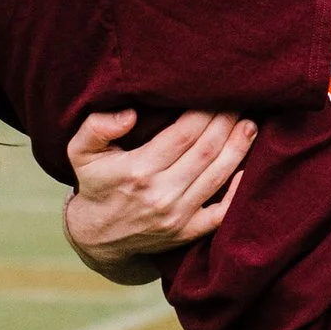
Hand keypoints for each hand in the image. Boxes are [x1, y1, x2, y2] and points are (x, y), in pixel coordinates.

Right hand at [64, 104, 253, 277]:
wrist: (96, 237)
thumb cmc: (94, 184)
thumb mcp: (80, 152)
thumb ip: (97, 127)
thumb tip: (130, 113)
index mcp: (137, 170)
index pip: (183, 134)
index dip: (204, 111)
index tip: (216, 92)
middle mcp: (161, 194)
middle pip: (206, 150)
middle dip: (226, 122)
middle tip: (239, 100)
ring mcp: (177, 216)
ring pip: (218, 175)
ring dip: (239, 147)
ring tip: (250, 124)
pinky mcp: (187, 233)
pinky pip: (221, 213)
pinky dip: (238, 191)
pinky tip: (248, 168)